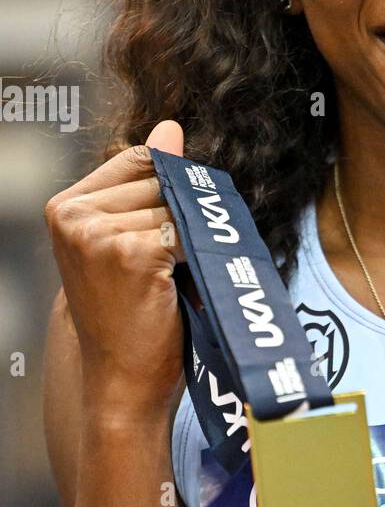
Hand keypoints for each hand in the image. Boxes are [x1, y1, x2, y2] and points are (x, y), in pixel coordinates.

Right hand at [44, 119, 187, 416]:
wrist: (124, 382)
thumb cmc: (132, 316)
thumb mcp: (133, 241)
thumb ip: (150, 182)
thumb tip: (171, 124)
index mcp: (66, 206)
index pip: (140, 160)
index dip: (169, 192)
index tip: (166, 235)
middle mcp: (73, 214)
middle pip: (162, 181)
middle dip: (180, 221)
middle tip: (165, 271)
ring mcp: (98, 233)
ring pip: (178, 207)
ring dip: (189, 242)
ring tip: (167, 283)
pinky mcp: (132, 252)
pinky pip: (188, 232)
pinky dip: (195, 259)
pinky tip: (174, 289)